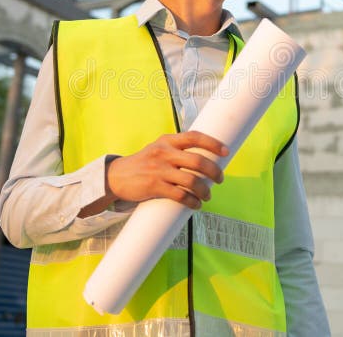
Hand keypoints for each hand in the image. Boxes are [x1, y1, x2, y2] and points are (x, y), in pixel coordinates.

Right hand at [106, 131, 227, 209]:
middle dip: (214, 171)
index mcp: (167, 141)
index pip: (195, 137)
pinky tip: (196, 204)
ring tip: (207, 196)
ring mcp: (159, 170)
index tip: (226, 151)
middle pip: (198, 161)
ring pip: (191, 181)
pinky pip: (180, 195)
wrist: (116, 176)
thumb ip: (177, 150)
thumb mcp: (158, 149)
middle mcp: (164, 153)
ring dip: (204, 191)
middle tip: (219, 179)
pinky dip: (192, 201)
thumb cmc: (143, 163)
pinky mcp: (154, 186)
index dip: (213, 143)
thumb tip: (205, 158)